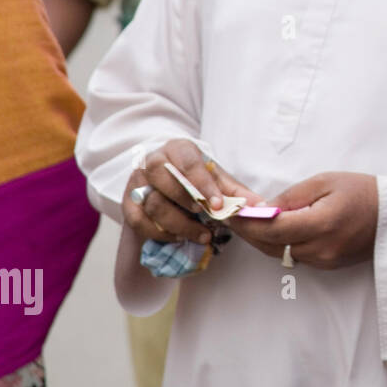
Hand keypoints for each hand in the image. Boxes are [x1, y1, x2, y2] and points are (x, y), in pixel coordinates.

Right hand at [122, 139, 260, 244]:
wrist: (173, 193)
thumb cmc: (199, 184)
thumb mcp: (220, 185)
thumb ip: (238, 195)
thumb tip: (259, 208)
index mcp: (179, 149)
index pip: (188, 162)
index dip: (203, 184)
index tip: (218, 205)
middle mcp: (154, 160)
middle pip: (163, 177)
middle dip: (187, 200)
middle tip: (207, 218)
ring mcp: (137, 181)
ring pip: (152, 201)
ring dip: (178, 223)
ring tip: (201, 235)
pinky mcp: (128, 203)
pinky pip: (138, 220)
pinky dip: (160, 232)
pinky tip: (178, 238)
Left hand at [228, 172, 378, 269]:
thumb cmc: (363, 191)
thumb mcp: (326, 182)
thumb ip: (292, 197)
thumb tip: (263, 209)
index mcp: (321, 224)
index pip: (271, 229)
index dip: (246, 222)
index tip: (229, 212)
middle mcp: (321, 248)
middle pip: (271, 245)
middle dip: (248, 231)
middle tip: (229, 216)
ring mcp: (325, 260)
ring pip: (280, 254)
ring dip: (261, 239)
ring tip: (246, 222)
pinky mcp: (328, 264)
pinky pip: (295, 257)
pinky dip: (279, 245)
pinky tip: (272, 231)